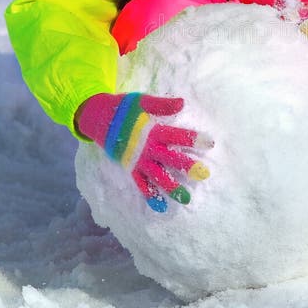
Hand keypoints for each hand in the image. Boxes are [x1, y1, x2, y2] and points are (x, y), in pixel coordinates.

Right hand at [77, 93, 212, 212]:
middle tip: (204, 174)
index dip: (192, 139)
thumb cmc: (123, 108)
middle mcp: (146, 148)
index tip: (210, 143)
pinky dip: (149, 195)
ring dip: (171, 187)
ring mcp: (138, 160)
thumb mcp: (141, 101)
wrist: (97, 118)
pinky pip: (140, 184)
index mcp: (151, 130)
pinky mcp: (130, 168)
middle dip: (187, 166)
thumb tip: (183, 103)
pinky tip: (160, 206)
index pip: (176, 136)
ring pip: (156, 176)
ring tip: (185, 198)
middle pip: (169, 159)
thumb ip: (161, 105)